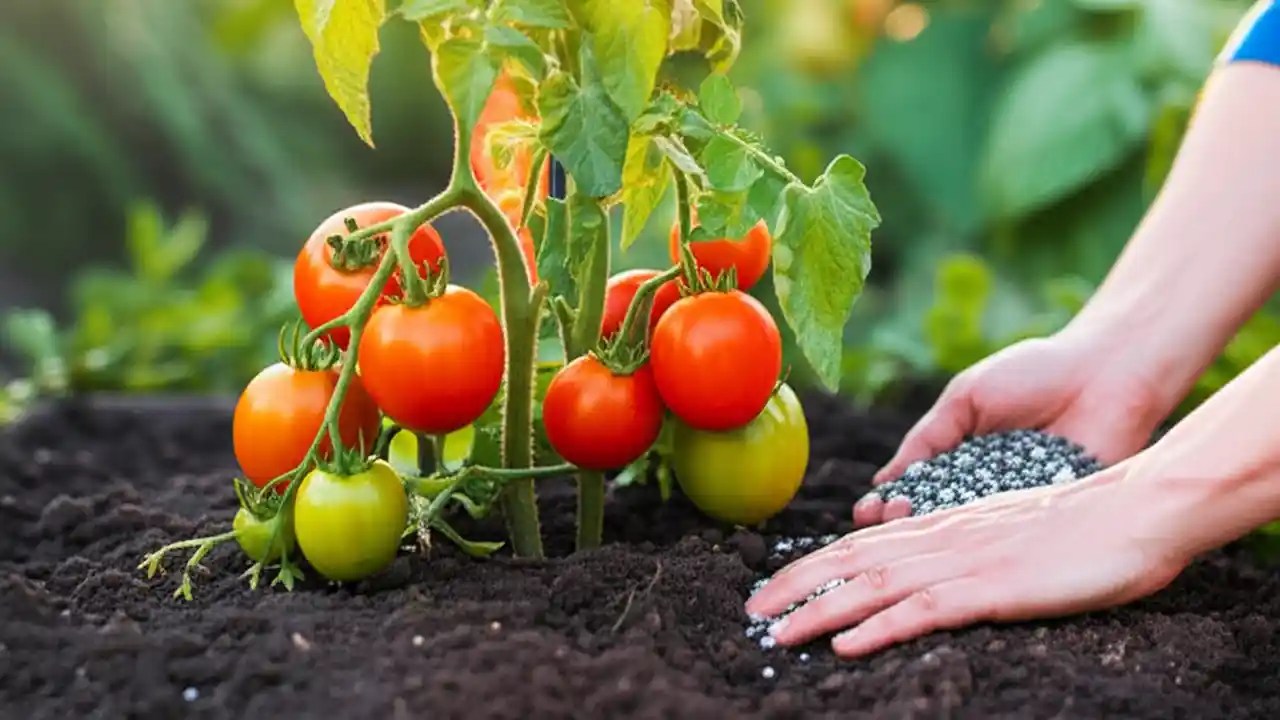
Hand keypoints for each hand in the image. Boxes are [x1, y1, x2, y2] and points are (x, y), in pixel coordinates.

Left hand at [747, 467, 1188, 657]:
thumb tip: (929, 571)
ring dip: (818, 611)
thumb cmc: (1080, 525)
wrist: (1134, 510)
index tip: (772, 588)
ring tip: (777, 633)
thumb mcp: (1006, 531)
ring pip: (874, 587)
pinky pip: (925, 610)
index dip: (810, 566)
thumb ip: (963, 545)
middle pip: (851, 562)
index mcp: (944, 525)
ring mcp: (966, 563)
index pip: (861, 546)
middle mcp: (942, 539)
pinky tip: (846, 644)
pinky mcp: (994, 589)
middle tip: (751, 614)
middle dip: (794, 586)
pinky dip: (880, 627)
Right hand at [857, 328, 1166, 526]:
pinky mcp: (1052, 512)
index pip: (917, 487)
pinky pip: (1014, 530)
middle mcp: (986, 484)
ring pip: (971, 528)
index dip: (893, 501)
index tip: (869, 511)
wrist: (1106, 371)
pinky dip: (986, 539)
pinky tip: (961, 543)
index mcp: (962, 456)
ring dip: (940, 536)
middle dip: (907, 526)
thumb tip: (886, 479)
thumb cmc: (1035, 373)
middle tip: (882, 531)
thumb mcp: (967, 397)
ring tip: (911, 538)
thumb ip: (929, 436)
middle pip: (939, 514)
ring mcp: (1018, 502)